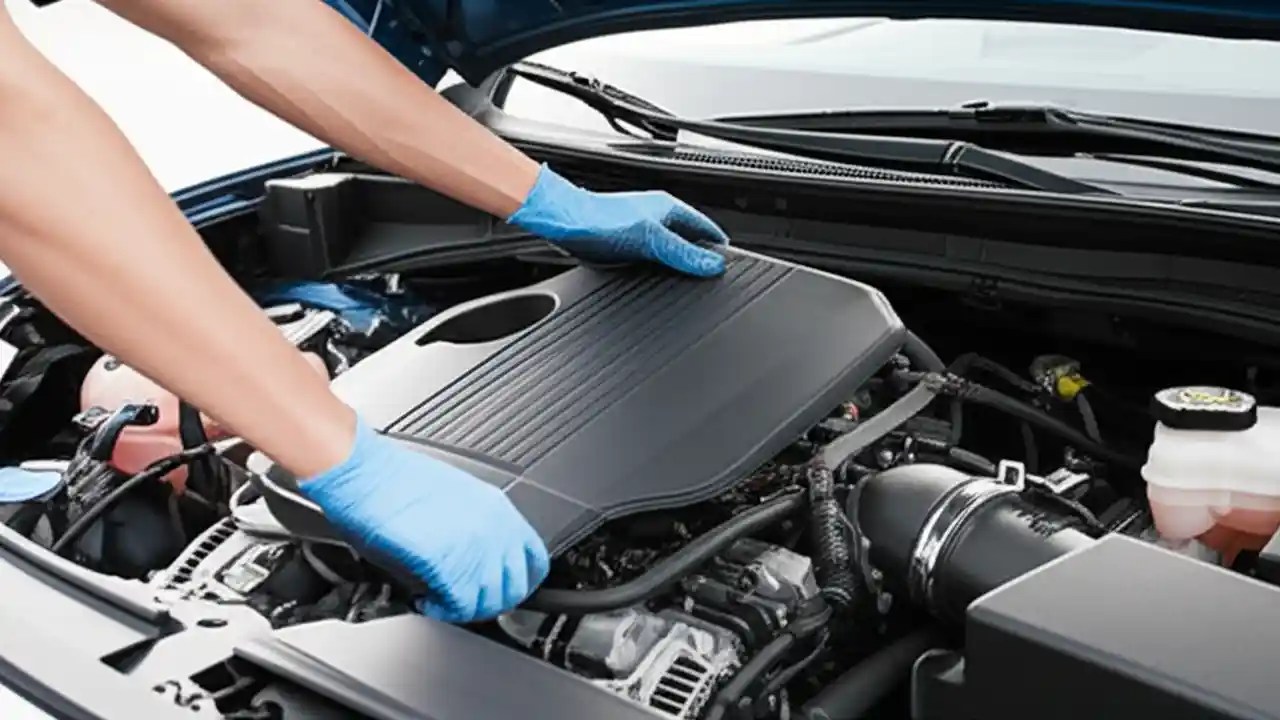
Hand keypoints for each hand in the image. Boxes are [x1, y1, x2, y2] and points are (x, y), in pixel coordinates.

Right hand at [299, 420, 548, 622]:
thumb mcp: (453, 498)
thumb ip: (474, 529)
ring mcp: (476, 548)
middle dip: (490, 601)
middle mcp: (495, 529)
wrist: (367, 475)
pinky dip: (442, 611)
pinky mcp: (451, 566)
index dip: (518, 581)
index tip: (501, 590)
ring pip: (489, 601)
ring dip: (465, 608)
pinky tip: (426, 602)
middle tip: (465, 602)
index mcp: (498, 508)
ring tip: (442, 601)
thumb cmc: (395, 482)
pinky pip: (460, 606)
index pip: (534, 558)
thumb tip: (472, 559)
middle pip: (514, 587)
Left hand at [508, 165, 729, 276]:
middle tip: (712, 279)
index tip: (730, 266)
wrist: (566, 223)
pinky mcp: (629, 246)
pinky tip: (660, 281)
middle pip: (691, 242)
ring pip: (673, 251)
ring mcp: (644, 232)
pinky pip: (655, 259)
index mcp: (670, 209)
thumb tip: (713, 265)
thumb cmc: (601, 221)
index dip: (719, 248)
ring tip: (690, 282)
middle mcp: (659, 218)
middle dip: (701, 259)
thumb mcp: (651, 239)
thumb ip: (683, 253)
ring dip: (680, 265)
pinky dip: (661, 270)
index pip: (707, 229)